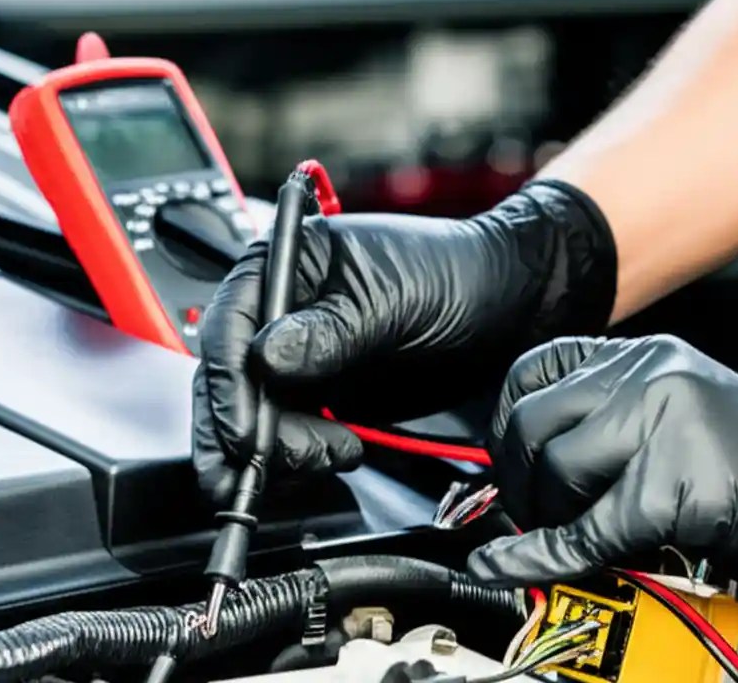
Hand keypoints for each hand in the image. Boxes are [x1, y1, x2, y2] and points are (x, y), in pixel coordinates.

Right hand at [192, 181, 616, 504]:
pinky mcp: (323, 395)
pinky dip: (301, 455)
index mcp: (281, 265)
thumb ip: (328, 331)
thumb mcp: (392, 298)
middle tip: (259, 472)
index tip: (244, 434)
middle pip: (229, 381)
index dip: (228, 388)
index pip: (228, 329)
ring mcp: (299, 357)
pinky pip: (289, 434)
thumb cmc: (456, 274)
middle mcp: (279, 311)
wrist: (509, 308)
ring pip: (253, 416)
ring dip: (277, 450)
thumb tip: (265, 358)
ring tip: (331, 453)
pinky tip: (337, 454)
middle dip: (241, 431)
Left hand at [466, 335, 737, 599]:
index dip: (506, 423)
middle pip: (531, 424)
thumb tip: (531, 459)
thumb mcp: (686, 415)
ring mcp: (668, 426)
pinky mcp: (679, 487)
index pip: (535, 370)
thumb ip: (615, 420)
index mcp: (651, 355)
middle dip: (515, 482)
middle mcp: (654, 376)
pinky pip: (585, 532)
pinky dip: (539, 559)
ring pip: (553, 475)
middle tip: (529, 515)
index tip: (506, 461)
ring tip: (567, 539)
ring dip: (542, 521)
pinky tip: (513, 566)